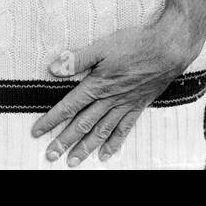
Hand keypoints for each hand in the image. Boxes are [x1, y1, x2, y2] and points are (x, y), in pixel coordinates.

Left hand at [31, 21, 196, 165]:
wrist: (167, 49)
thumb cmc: (134, 43)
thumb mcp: (102, 46)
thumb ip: (78, 59)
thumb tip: (53, 69)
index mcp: (97, 84)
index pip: (69, 106)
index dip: (52, 119)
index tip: (37, 131)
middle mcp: (109, 99)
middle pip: (82, 124)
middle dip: (65, 141)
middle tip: (50, 155)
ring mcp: (124, 106)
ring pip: (101, 132)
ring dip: (85, 147)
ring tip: (73, 161)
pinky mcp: (138, 107)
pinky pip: (124, 130)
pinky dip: (113, 144)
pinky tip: (105, 155)